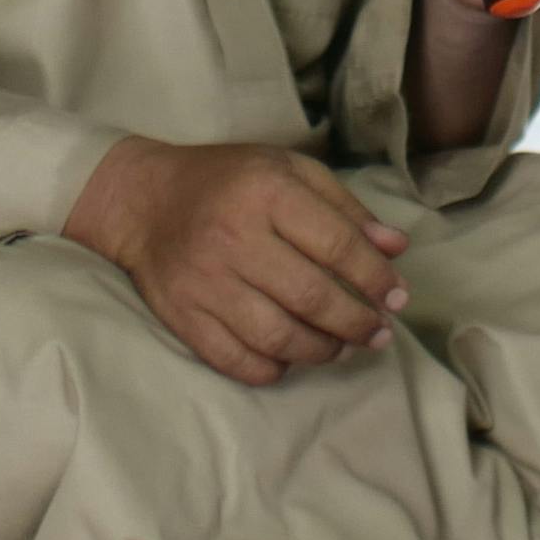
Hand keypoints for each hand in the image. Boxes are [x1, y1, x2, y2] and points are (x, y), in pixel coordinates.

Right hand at [64, 137, 410, 385]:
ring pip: (278, 336)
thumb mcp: (288, 171)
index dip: (376, 278)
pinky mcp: (182, 316)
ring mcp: (205, 282)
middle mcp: (235, 237)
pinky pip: (237, 361)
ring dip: (321, 350)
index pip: (337, 245)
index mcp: (267, 192)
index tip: (397, 298)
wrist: (142, 200)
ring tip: (340, 346)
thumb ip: (345, 208)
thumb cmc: (228, 181)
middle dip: (357, 322)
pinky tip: (290, 357)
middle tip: (377, 332)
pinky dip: (272, 368)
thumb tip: (396, 250)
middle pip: (311, 297)